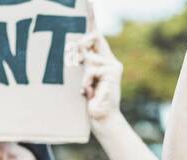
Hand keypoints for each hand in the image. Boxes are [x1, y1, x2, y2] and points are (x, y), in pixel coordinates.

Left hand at [78, 3, 123, 124]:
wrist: (103, 119)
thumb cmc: (90, 103)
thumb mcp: (84, 80)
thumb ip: (82, 66)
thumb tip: (73, 50)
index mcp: (103, 60)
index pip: (96, 34)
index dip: (91, 17)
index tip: (86, 2)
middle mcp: (110, 61)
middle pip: (94, 36)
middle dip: (81, 45)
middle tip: (75, 59)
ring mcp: (113, 66)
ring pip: (89, 56)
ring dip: (83, 73)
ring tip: (86, 88)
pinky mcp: (112, 71)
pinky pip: (92, 68)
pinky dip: (86, 81)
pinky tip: (88, 92)